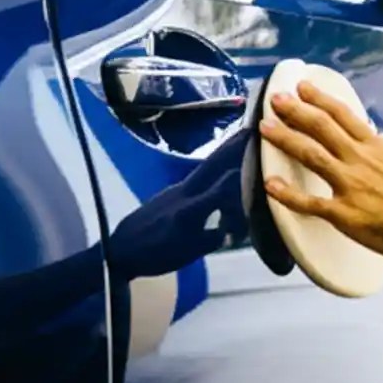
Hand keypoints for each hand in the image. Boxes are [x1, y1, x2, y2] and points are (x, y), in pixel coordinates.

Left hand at [107, 130, 248, 280]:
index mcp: (190, 209)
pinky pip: (197, 174)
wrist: (120, 249)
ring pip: (205, 166)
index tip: (262, 158)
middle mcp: (184, 192)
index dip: (243, 172)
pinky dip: (212, 165)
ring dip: (223, 151)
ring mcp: (176, 189)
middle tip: (252, 128)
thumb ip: (213, 237)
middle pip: (212, 163)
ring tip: (241, 138)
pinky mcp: (171, 192)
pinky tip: (221, 166)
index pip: (222, 184)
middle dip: (233, 146)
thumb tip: (237, 227)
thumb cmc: (154, 255)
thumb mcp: (188, 253)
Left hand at [258, 81, 382, 267]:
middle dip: (295, 111)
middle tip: (275, 100)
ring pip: (310, 154)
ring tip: (266, 128)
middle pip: (321, 127)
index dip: (320, 99)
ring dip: (285, 139)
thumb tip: (380, 142)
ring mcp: (351, 185)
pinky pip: (309, 202)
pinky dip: (286, 193)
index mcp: (379, 147)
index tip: (303, 88)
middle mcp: (361, 160)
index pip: (343, 115)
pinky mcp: (346, 214)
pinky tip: (270, 185)